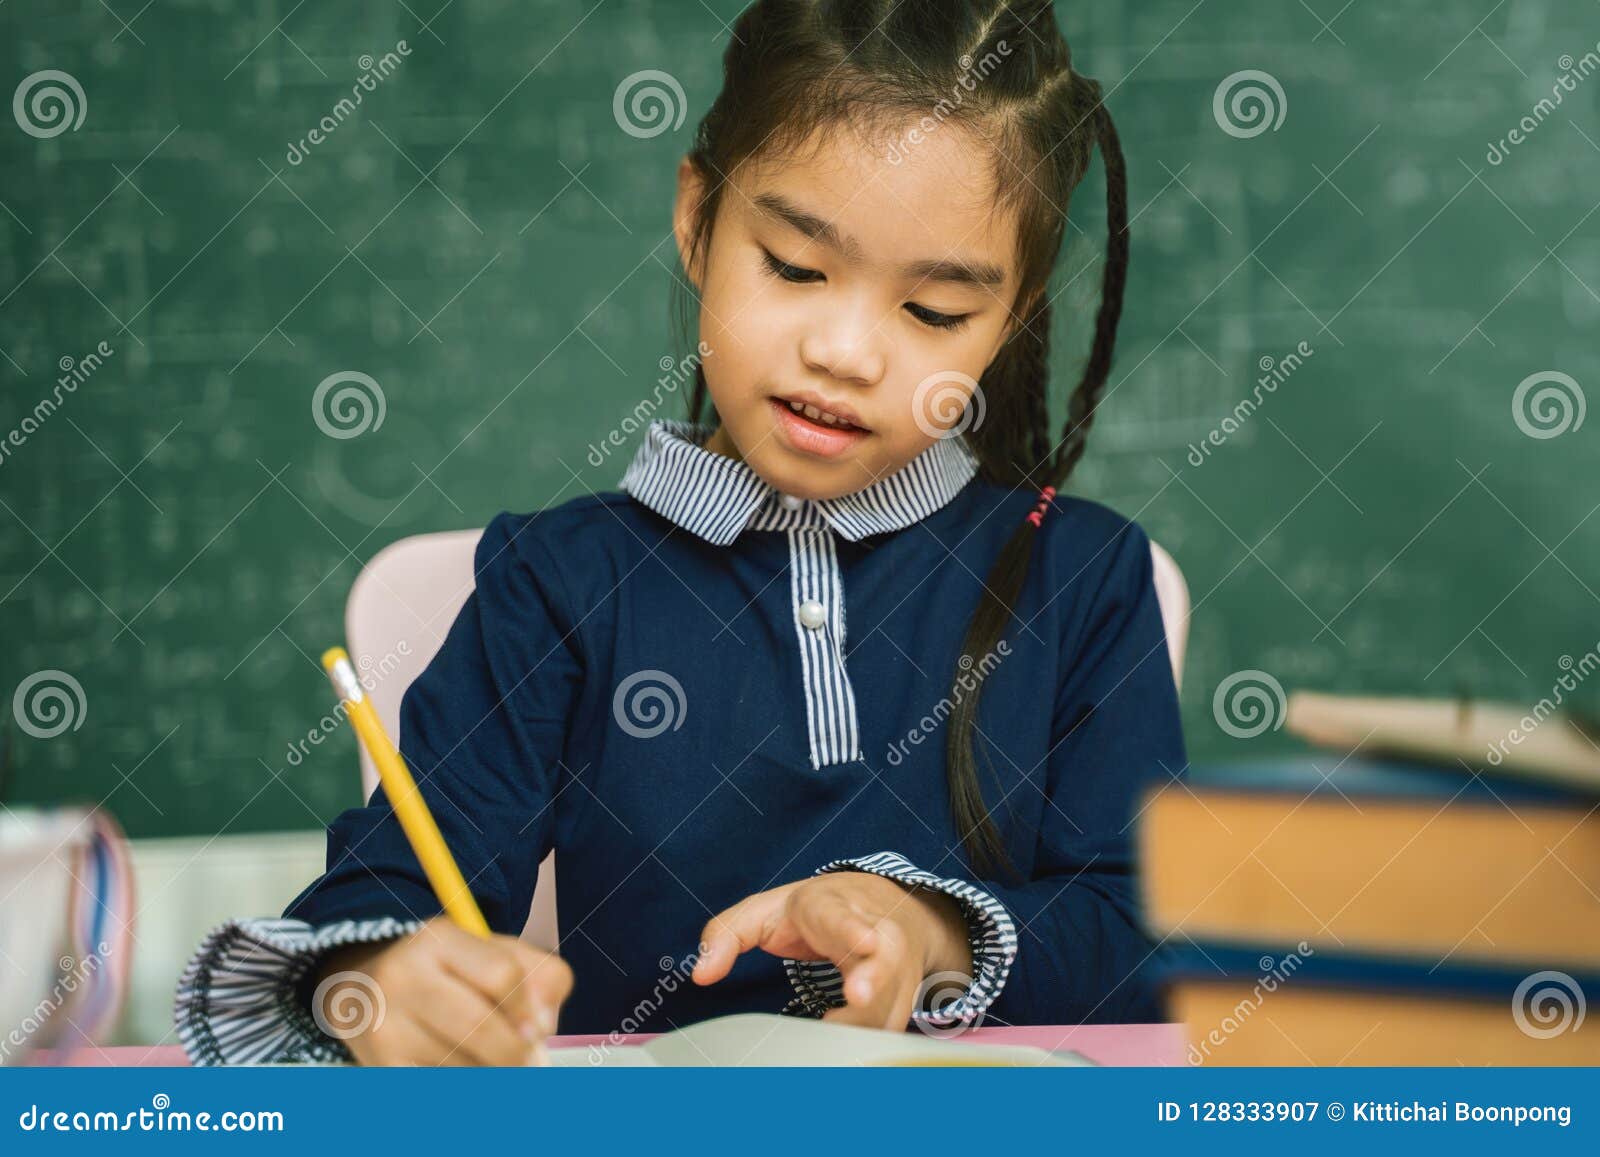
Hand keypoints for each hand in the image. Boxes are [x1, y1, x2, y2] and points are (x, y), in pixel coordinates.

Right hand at [309, 913, 573, 1065]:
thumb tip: (544, 1025)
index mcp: (438, 938)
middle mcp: (404, 977)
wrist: (363, 989)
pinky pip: (440, 1087)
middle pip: (480, 1026)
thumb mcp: (494, 952)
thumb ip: (540, 975)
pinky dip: (463, 1086)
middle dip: (515, 1052)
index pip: (501, 974)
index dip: (529, 1007)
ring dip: (488, 1072)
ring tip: (486, 1059)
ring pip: (461, 1065)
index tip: (538, 1027)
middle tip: (529, 1062)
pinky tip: (462, 1072)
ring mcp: (386, 1025)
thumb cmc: (448, 971)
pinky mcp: (379, 1066)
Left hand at [690, 871, 971, 1028]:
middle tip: (858, 997)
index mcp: (833, 908)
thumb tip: (700, 975)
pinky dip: (870, 1046)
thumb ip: (726, 935)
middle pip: (882, 958)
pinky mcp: (904, 996)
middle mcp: (875, 933)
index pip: (842, 917)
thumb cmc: (816, 911)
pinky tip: (844, 1061)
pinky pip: (891, 1026)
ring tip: (837, 1053)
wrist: (883, 901)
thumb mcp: (764, 910)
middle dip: (874, 979)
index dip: (853, 930)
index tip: (863, 943)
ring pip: (891, 999)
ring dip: (867, 1026)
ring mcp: (896, 966)